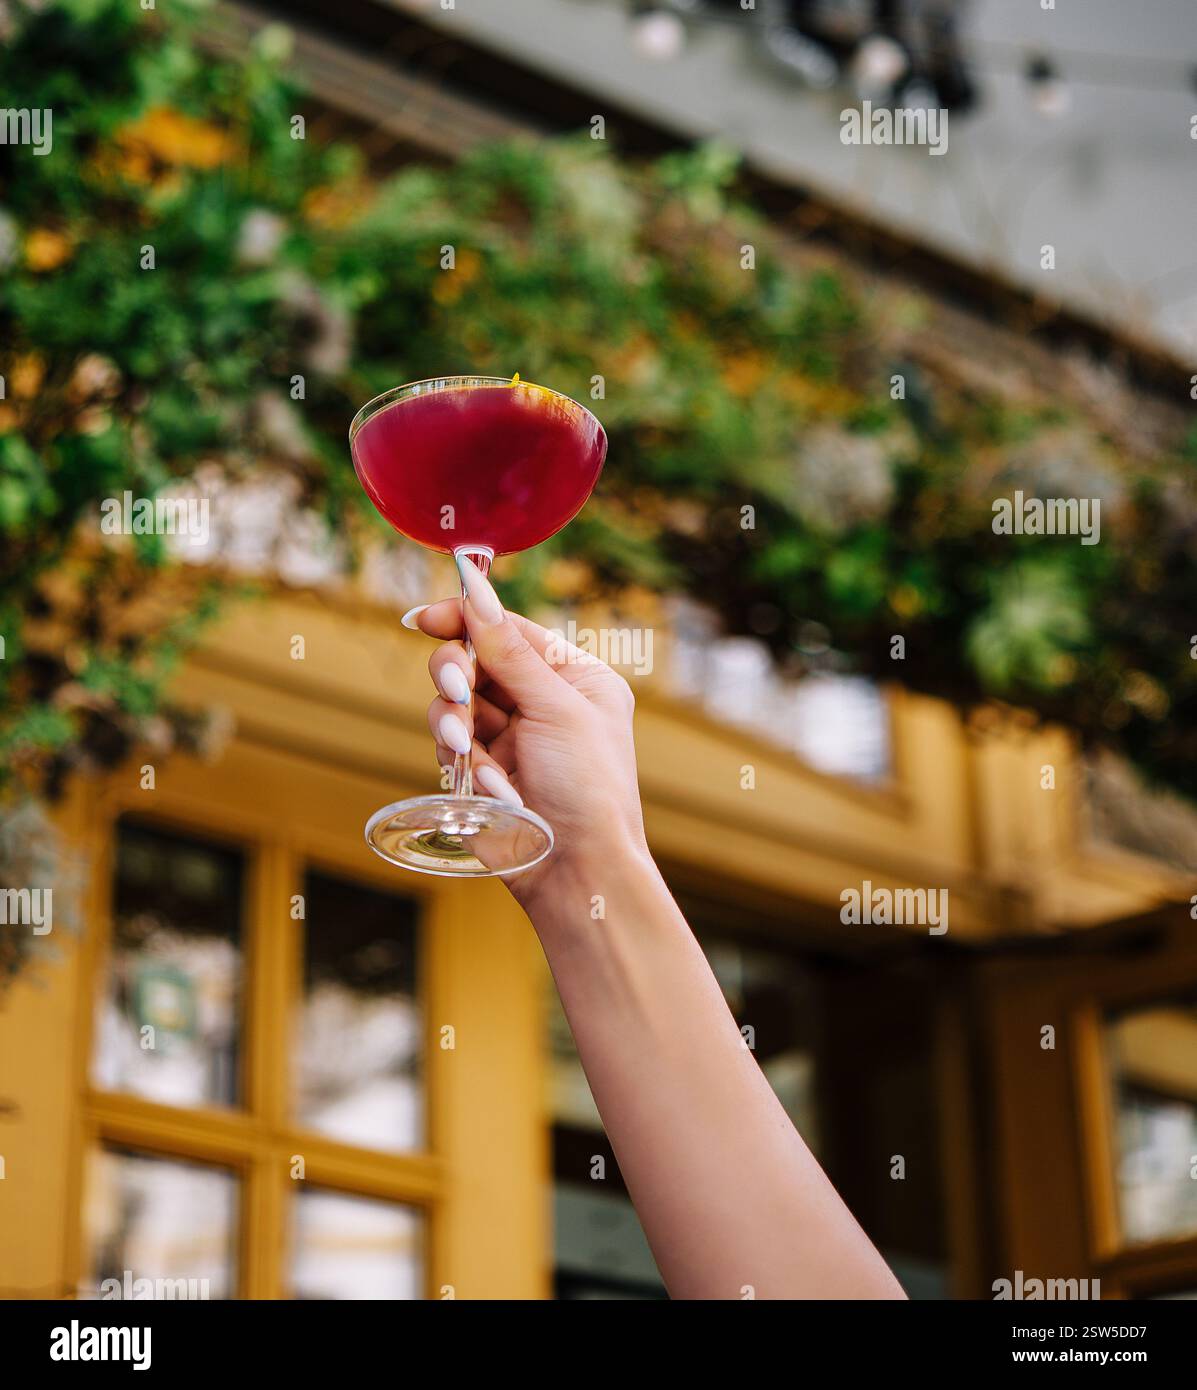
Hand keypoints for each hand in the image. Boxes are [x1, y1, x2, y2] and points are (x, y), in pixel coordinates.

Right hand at [406, 556, 649, 905]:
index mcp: (575, 678)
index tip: (426, 618)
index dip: (467, 618)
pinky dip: (460, 760)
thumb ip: (509, 651)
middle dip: (457, 674)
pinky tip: (489, 784)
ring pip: (453, 702)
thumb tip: (476, 589)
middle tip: (457, 692)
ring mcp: (511, 737)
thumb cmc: (588, 788)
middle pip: (473, 660)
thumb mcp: (556, 708)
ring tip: (467, 748)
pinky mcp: (484, 770)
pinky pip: (449, 743)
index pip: (510, 629)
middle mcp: (541, 702)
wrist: (577, 871)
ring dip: (454, 722)